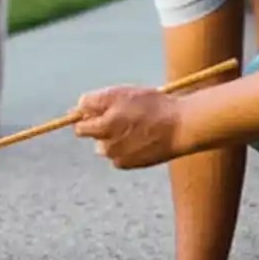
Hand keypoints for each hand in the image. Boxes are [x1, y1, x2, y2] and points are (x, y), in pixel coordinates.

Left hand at [70, 86, 187, 168]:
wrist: (181, 127)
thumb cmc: (152, 106)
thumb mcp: (122, 94)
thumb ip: (94, 101)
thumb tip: (77, 108)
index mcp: (103, 129)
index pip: (80, 127)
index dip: (87, 117)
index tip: (97, 111)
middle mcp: (107, 147)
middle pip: (94, 136)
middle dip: (101, 126)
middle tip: (121, 115)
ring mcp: (119, 158)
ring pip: (106, 145)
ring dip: (113, 136)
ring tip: (135, 125)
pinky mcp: (131, 165)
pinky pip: (119, 154)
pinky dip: (124, 146)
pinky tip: (140, 137)